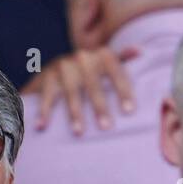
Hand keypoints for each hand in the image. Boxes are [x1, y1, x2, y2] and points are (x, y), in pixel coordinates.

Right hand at [22, 46, 138, 133]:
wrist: (56, 69)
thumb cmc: (90, 72)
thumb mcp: (105, 63)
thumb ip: (122, 59)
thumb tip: (140, 51)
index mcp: (101, 56)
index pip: (115, 71)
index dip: (123, 90)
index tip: (129, 111)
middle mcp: (82, 58)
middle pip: (93, 84)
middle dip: (99, 106)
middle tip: (106, 127)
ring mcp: (63, 66)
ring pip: (71, 91)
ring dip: (75, 112)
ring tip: (79, 132)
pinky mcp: (47, 77)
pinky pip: (47, 96)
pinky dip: (44, 111)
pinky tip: (42, 126)